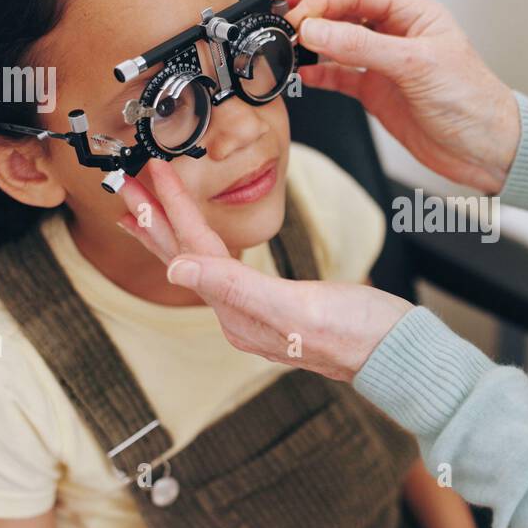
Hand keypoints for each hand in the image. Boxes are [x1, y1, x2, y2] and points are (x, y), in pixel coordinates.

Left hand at [115, 160, 412, 381]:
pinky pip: (226, 273)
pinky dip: (207, 250)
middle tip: (127, 184)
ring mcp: (259, 315)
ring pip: (202, 264)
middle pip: (188, 258)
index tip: (151, 172)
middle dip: (155, 220)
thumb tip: (176, 269)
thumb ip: (235, 287)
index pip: (194, 249)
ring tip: (147, 211)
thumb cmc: (360, 333)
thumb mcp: (296, 306)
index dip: (172, 207)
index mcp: (240, 312)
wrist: (400, 354)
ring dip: (174, 233)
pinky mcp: (279, 310)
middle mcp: (242, 317)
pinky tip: (206, 247)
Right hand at [285, 0, 521, 194]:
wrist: (487, 150)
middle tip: (284, 13)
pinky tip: (303, 73)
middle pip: (345, 7)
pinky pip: (340, 75)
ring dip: (312, 39)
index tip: (301, 14)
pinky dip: (319, 72)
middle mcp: (397, 34)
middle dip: (313, 6)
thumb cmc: (473, 102)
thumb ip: (364, 46)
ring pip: (338, 40)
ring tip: (287, 43)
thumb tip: (318, 29)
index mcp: (414, 14)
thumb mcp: (417, 66)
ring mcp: (385, 63)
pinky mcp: (377, 92)